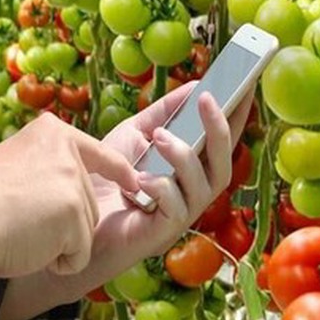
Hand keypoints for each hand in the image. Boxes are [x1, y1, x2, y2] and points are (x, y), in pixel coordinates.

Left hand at [0, 84, 254, 319]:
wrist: (71, 214)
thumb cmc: (105, 177)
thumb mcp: (134, 134)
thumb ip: (164, 113)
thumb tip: (196, 85)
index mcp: (190, 172)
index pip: (222, 144)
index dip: (238, 117)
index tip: (247, 84)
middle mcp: (191, 195)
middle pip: (223, 167)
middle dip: (220, 130)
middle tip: (206, 100)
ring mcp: (179, 216)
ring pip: (204, 187)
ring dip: (184, 156)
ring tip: (159, 137)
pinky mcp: (161, 234)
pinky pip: (176, 209)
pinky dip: (161, 188)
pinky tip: (139, 179)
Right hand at [0, 112, 139, 277]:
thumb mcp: (16, 160)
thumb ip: (48, 165)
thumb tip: (72, 180)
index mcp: (52, 133)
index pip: (100, 154)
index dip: (119, 172)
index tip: (133, 182)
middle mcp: (68, 153)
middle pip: (89, 201)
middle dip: (65, 223)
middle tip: (24, 221)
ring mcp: (73, 184)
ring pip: (86, 229)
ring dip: (60, 243)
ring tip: (24, 232)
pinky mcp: (74, 215)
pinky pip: (80, 254)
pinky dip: (59, 262)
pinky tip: (32, 248)